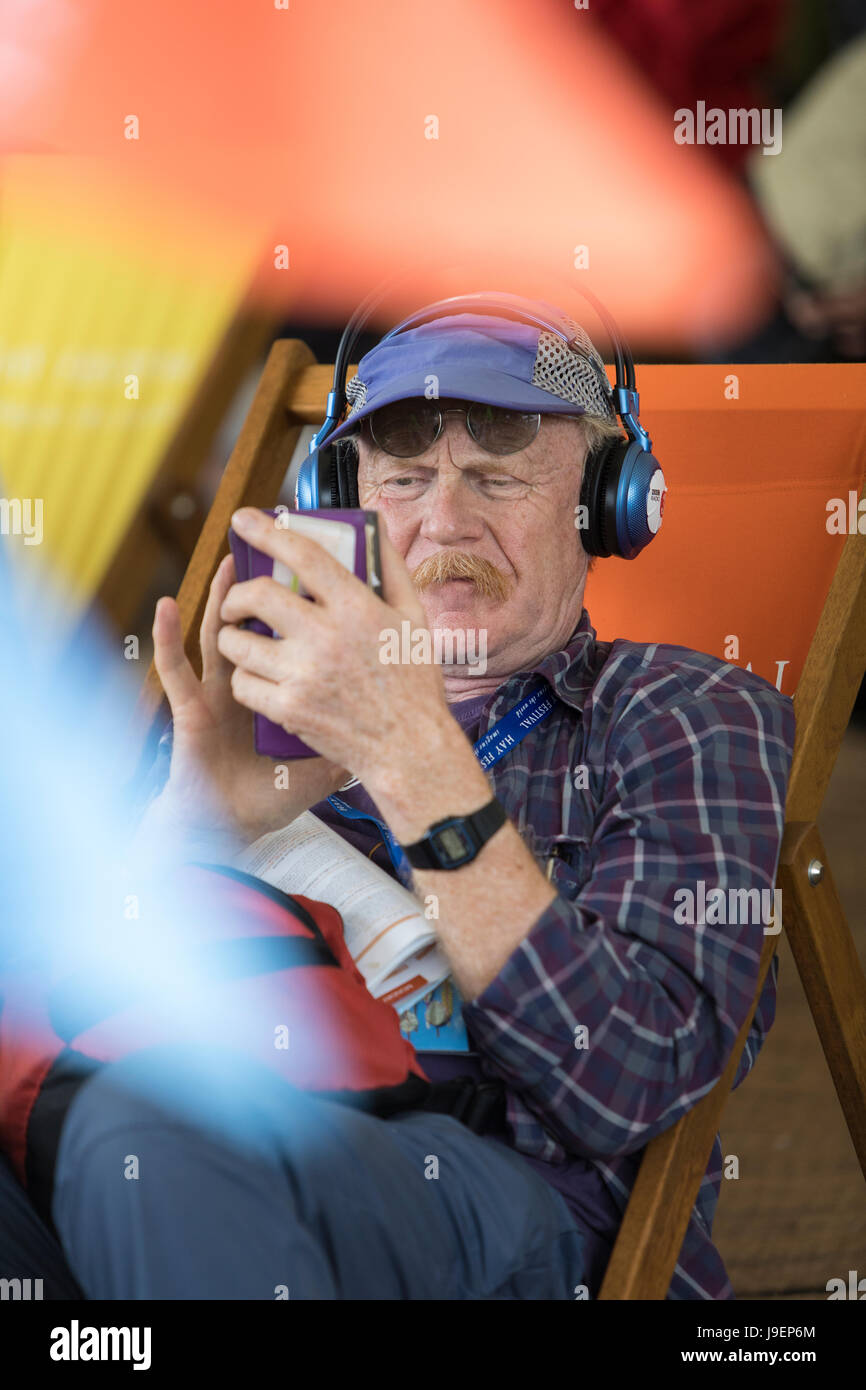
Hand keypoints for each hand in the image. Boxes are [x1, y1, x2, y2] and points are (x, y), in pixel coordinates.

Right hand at [151, 552, 349, 843]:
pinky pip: (176, 669)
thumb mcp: (327, 762)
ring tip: (230, 560)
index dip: (304, 599)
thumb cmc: (276, 792)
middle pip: (256, 619)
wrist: (235, 827)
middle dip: (262, 582)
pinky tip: (165, 607)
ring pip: (218, 631)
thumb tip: (399, 717)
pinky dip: (167, 637)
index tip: (322, 567)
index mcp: (285, 682)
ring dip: (222, 596)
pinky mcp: (191, 708)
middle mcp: (250, 678)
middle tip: (275, 545)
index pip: (294, 630)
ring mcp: (216, 689)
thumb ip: (354, 731)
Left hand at [216, 509, 459, 796]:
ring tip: (243, 639)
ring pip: (238, 641)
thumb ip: (391, 569)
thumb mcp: (414, 618)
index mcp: (358, 608)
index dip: (267, 531)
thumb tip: (373, 526)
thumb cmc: (414, 682)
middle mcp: (327, 637)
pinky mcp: (289, 709)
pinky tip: (258, 676)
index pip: (303, 555)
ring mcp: (304, 675)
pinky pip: (243, 682)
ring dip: (232, 636)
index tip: (243, 519)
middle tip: (237, 601)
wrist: (410, 748)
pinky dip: (244, 677)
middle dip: (236, 593)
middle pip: (257, 594)